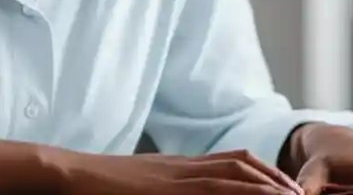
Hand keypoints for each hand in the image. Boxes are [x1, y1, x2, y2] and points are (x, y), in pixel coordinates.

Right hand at [61, 148, 306, 194]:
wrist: (68, 174)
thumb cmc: (98, 187)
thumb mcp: (140, 188)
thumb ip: (165, 189)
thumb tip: (177, 193)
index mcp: (177, 166)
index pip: (231, 160)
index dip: (262, 172)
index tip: (285, 188)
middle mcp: (181, 166)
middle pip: (241, 163)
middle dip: (275, 178)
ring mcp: (175, 175)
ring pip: (234, 173)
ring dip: (268, 185)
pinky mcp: (166, 189)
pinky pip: (212, 189)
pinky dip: (243, 193)